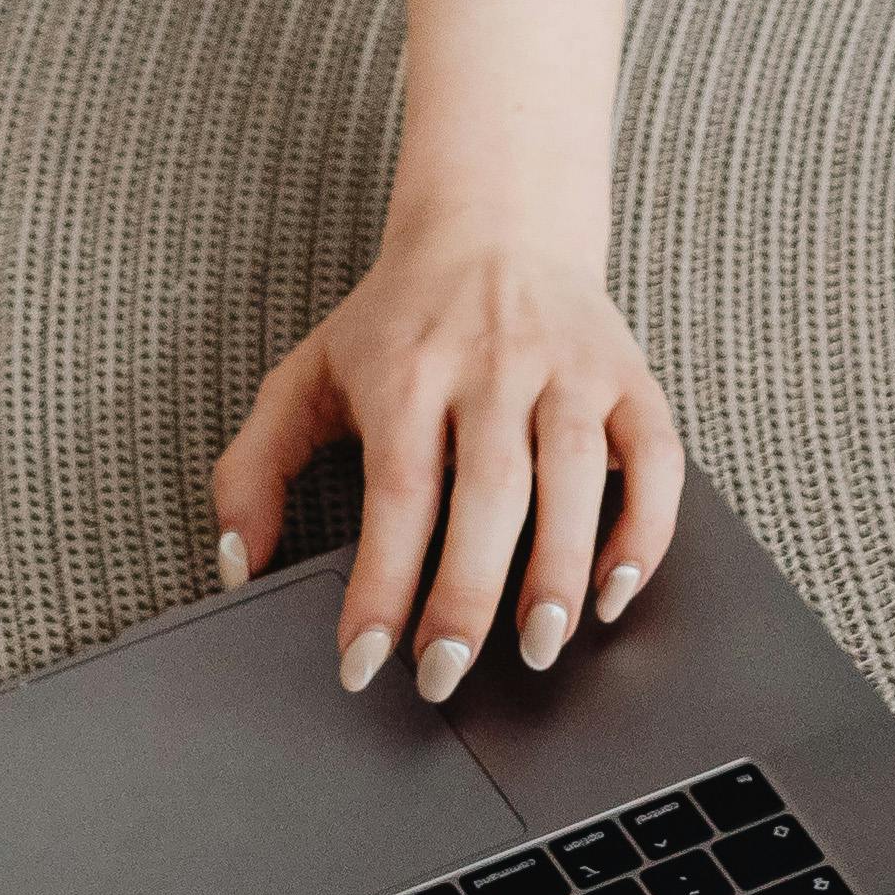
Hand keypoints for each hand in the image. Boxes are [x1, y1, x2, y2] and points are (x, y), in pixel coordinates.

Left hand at [208, 224, 681, 700]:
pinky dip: (645, 528)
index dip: (380, 586)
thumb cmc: (397, 320)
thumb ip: (253, 470)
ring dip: (562, 571)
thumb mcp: (305, 376)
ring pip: (578, 475)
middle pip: (489, 493)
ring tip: (540, 647)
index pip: (397, 493)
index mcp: (408, 373)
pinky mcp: (628, 376)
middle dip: (469, 596)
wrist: (498, 219)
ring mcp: (568, 370)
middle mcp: (492, 368)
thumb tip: (239, 565)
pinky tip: (614, 589)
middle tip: (446, 676)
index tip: (362, 662)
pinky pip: (655, 456)